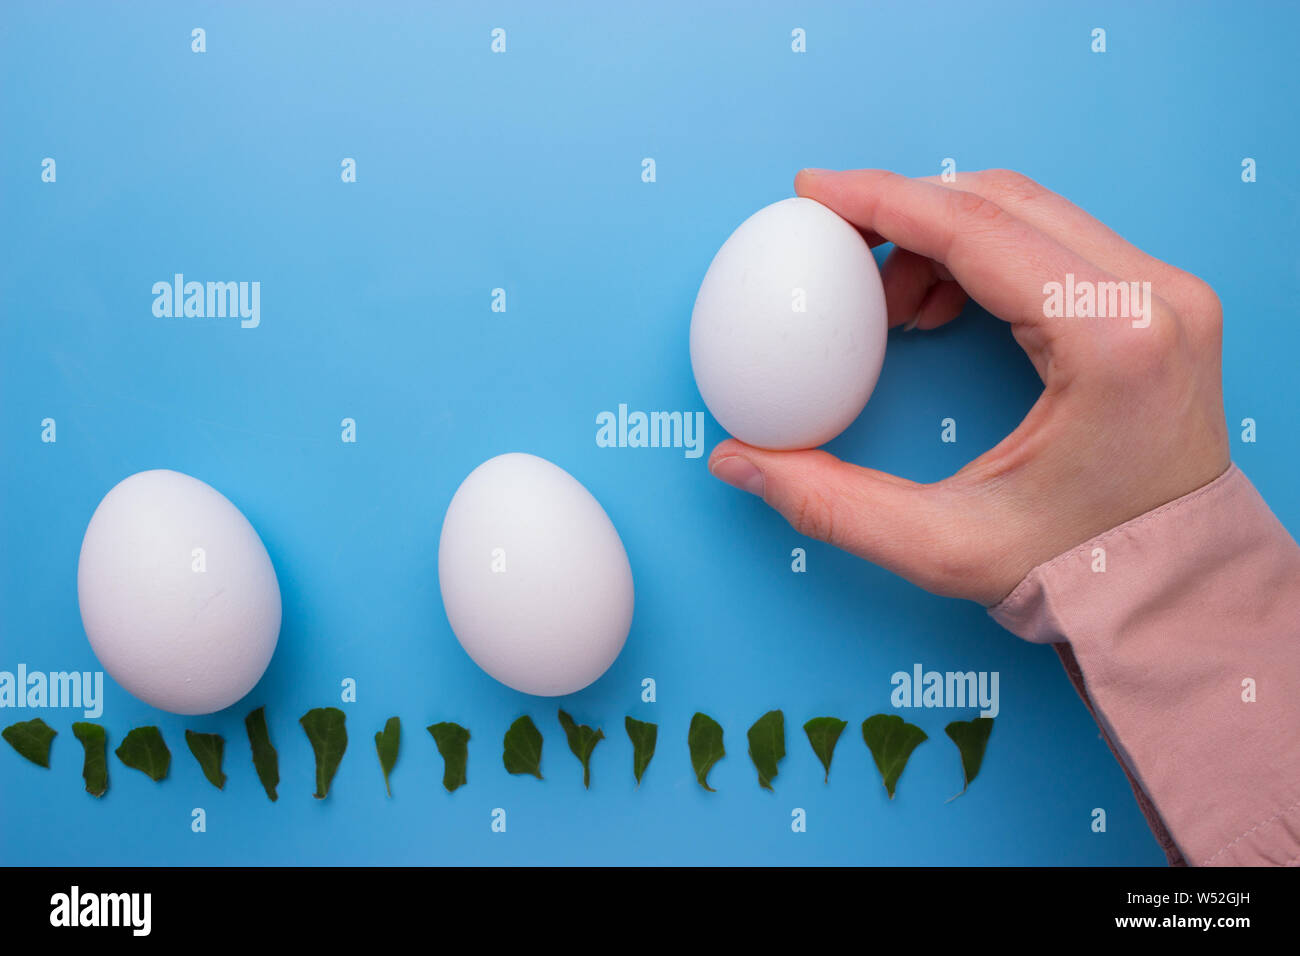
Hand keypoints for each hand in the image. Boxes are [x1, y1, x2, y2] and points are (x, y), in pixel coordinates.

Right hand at [707, 168, 1230, 604]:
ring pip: (1031, 213)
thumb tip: (736, 461)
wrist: (1176, 596)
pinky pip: (1055, 244)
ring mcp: (1166, 294)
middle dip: (905, 209)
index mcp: (1112, 341)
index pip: (978, 229)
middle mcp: (1154, 297)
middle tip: (832, 241)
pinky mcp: (1160, 305)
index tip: (813, 191)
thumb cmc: (1086, 576)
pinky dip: (981, 256)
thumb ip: (831, 504)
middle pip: (1004, 201)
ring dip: (942, 235)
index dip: (883, 200)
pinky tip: (935, 308)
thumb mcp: (944, 547)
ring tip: (882, 302)